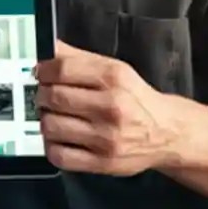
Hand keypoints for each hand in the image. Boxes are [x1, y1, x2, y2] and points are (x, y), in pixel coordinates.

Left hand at [34, 40, 182, 176]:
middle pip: (54, 97)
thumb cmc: (136, 99)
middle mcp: (111, 107)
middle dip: (42, 95)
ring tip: (54, 116)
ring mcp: (106, 137)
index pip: (63, 69)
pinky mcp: (102, 162)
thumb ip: (78, 57)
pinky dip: (51, 145)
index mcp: (114, 78)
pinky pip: (59, 155)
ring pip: (51, 126)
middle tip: (45, 95)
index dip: (43, 70)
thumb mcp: (114, 69)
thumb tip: (48, 46)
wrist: (167, 132)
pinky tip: (60, 137)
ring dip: (45, 120)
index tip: (40, 73)